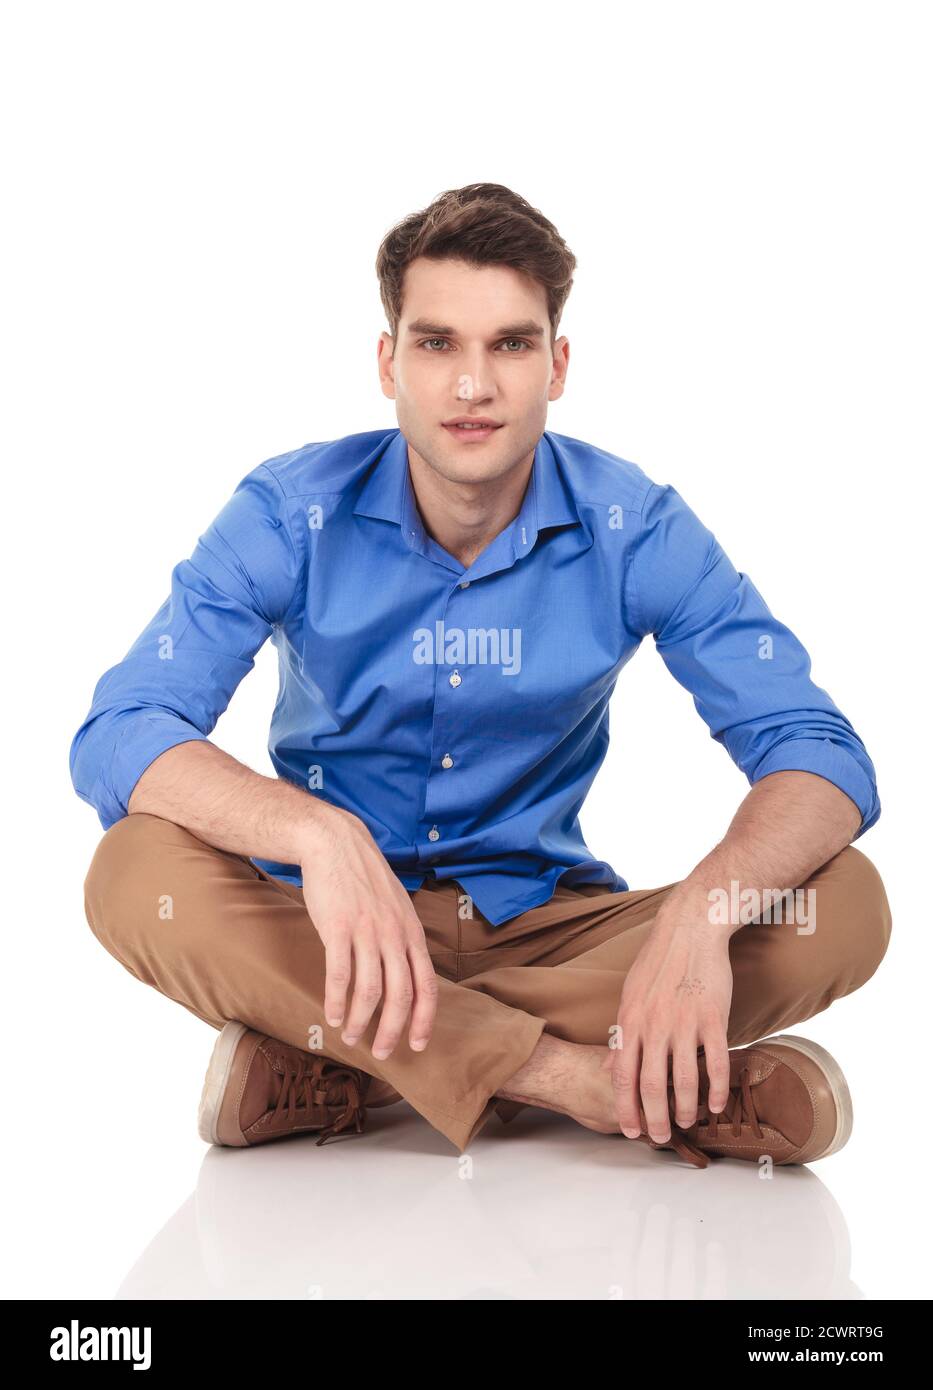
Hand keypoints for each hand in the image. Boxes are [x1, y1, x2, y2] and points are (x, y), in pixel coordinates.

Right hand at [299, 807, 438, 1059]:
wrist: (336, 844)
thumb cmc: (364, 879)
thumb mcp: (396, 907)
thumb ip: (402, 939)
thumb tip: (406, 975)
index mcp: (411, 933)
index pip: (427, 985)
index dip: (423, 1019)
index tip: (417, 1044)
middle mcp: (394, 935)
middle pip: (400, 995)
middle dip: (393, 1030)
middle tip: (383, 1053)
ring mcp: (367, 932)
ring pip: (370, 991)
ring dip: (361, 1021)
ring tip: (350, 1036)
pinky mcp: (338, 928)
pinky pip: (339, 975)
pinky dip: (337, 1001)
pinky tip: (331, 1015)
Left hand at [602, 899, 733, 1142]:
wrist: (690, 930)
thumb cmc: (658, 962)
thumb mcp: (630, 994)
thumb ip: (622, 1031)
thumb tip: (608, 1063)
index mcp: (631, 1020)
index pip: (623, 1075)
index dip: (625, 1106)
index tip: (630, 1129)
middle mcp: (654, 1025)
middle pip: (651, 1085)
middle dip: (653, 1118)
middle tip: (657, 1137)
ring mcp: (684, 1023)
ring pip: (684, 1080)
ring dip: (684, 1108)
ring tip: (684, 1122)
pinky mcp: (713, 1018)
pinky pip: (716, 1063)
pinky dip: (716, 1089)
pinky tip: (716, 1104)